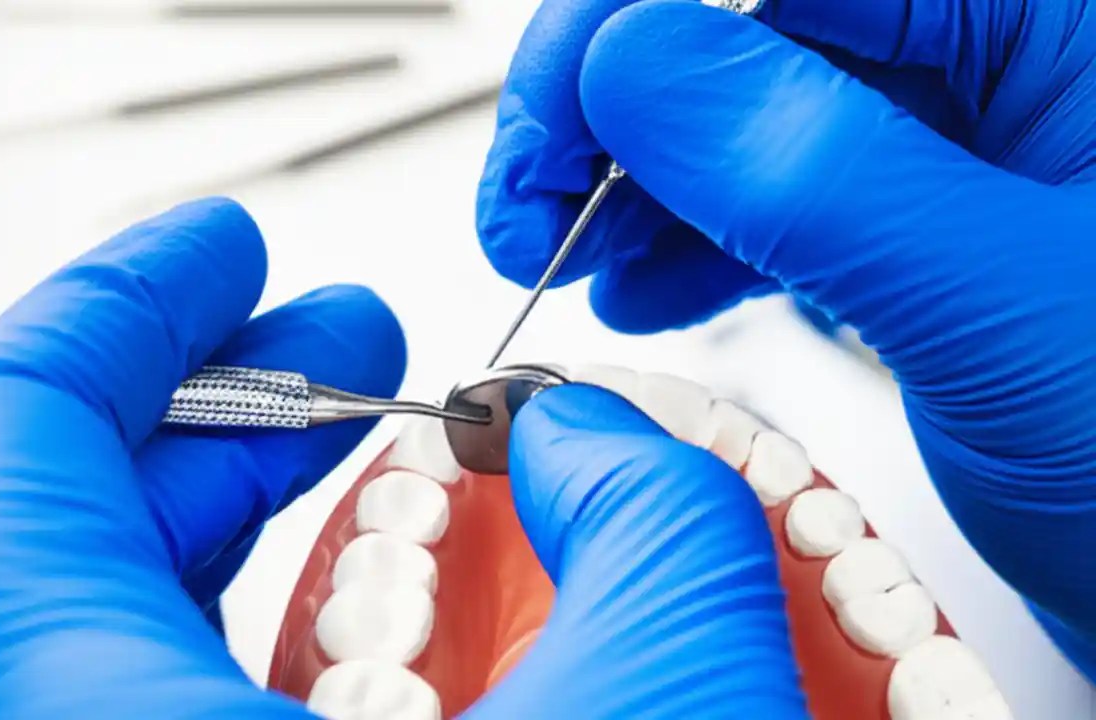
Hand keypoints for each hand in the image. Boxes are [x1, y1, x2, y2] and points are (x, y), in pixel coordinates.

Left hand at [0, 198, 798, 718]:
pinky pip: (117, 695)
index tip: (213, 251)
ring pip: (63, 620)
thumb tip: (584, 444)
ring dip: (193, 497)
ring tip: (325, 434)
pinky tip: (325, 597)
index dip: (113, 311)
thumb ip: (643, 521)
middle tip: (303, 331)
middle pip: (16, 528)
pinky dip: (205, 612)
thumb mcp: (668, 710)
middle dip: (177, 396)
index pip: (2, 451)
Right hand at [477, 0, 1095, 674]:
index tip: (552, 114)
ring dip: (624, 181)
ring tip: (558, 251)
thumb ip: (813, 171)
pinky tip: (638, 283)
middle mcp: (996, 69)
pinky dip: (683, 241)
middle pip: (743, 31)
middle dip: (609, 107)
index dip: (636, 22)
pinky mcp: (913, 237)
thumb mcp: (997, 305)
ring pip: (737, 119)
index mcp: (1045, 23)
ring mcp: (947, 157)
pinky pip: (766, 202)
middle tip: (529, 194)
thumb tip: (637, 66)